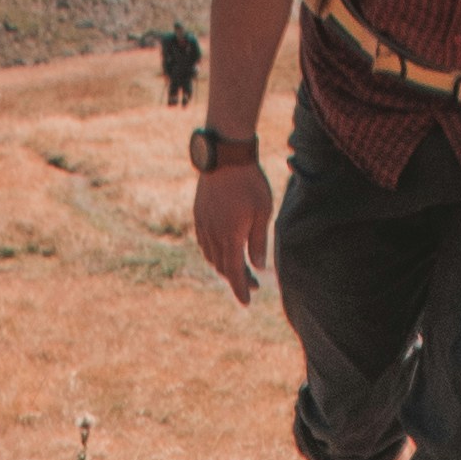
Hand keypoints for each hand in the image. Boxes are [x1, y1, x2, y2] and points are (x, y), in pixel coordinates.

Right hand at [192, 162, 272, 299]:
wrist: (224, 157)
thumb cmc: (249, 183)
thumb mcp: (262, 212)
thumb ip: (258, 242)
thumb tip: (258, 266)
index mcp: (230, 237)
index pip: (234, 272)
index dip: (240, 289)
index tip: (246, 302)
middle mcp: (213, 235)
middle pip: (222, 267)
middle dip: (236, 279)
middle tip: (252, 285)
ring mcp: (203, 225)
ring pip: (211, 256)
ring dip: (223, 267)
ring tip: (237, 268)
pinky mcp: (198, 214)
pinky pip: (203, 242)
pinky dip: (212, 253)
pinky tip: (220, 250)